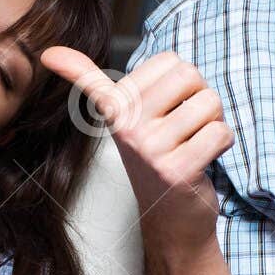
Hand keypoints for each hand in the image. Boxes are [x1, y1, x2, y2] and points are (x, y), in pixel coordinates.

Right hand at [40, 47, 233, 255]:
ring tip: (193, 142)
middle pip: (190, 74)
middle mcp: (128, 127)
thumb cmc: (152, 158)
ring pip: (210, 102)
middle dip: (200, 97)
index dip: (180, 82)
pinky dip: (223, 144)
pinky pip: (220, 132)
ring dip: (213, 122)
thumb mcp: (119, 116)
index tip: (165, 109)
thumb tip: (51, 53)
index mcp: (115, 106)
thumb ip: (89, 80)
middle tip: (186, 126)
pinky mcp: (177, 170)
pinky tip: (204, 160)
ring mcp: (151, 150)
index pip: (169, 60)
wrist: (169, 220)